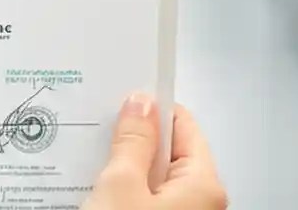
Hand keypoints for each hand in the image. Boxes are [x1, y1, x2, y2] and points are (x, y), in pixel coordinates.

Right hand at [83, 95, 227, 209]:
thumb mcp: (121, 184)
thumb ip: (132, 141)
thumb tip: (140, 105)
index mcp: (203, 185)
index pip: (183, 125)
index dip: (152, 108)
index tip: (123, 97)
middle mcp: (200, 201)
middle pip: (168, 152)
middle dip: (134, 138)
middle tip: (102, 127)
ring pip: (153, 177)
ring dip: (126, 166)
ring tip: (94, 158)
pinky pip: (145, 197)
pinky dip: (125, 189)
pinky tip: (99, 188)